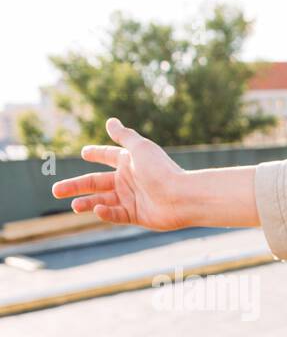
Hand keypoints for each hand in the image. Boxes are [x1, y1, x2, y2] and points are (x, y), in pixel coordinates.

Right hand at [51, 118, 189, 229]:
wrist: (182, 196)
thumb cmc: (161, 170)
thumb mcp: (140, 148)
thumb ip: (124, 136)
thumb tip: (110, 121)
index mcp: (129, 162)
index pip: (107, 156)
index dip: (96, 154)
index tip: (84, 153)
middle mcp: (128, 180)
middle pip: (96, 183)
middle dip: (75, 186)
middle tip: (55, 190)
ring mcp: (132, 199)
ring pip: (102, 200)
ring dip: (86, 202)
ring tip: (72, 205)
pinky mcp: (136, 215)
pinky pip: (116, 214)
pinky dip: (105, 212)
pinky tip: (97, 209)